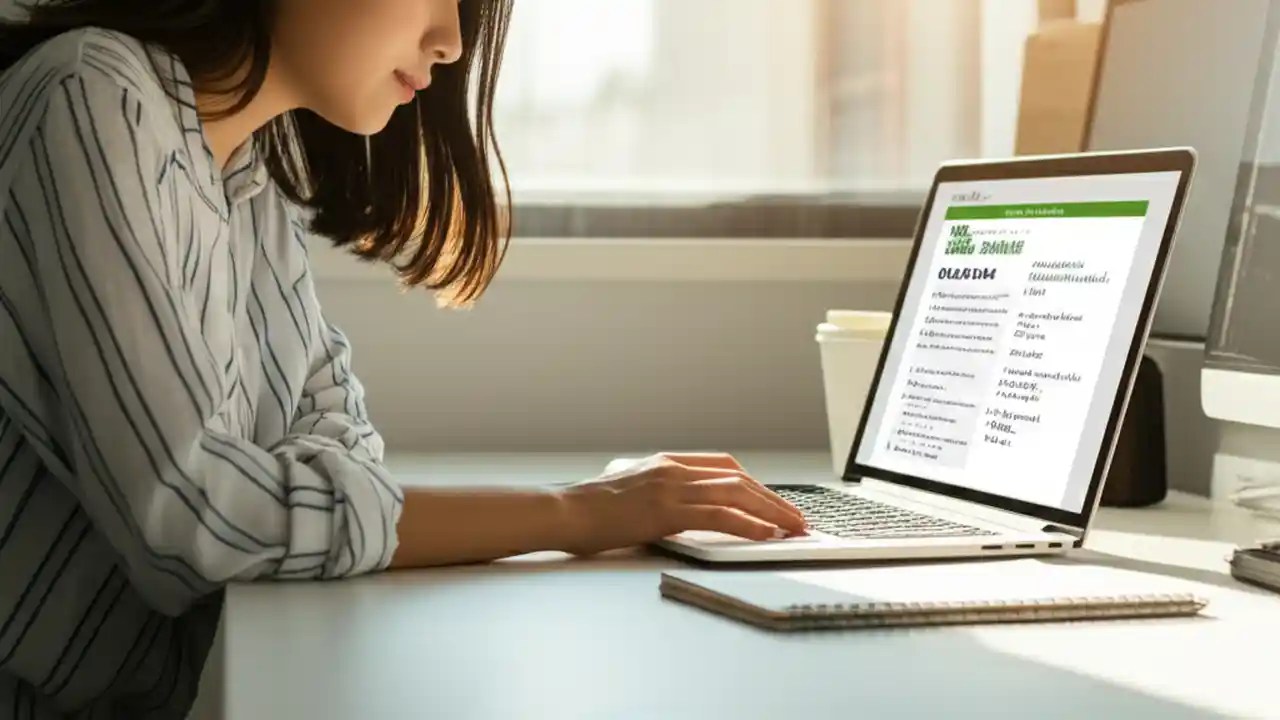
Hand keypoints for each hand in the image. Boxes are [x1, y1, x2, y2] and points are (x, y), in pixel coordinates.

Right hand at [559, 452, 808, 555]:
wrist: (563, 512)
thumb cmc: (590, 510)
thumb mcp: (630, 492)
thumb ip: (659, 495)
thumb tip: (684, 512)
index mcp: (665, 462)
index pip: (724, 466)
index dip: (754, 484)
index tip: (772, 501)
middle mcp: (672, 468)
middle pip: (738, 478)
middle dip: (773, 498)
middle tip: (796, 517)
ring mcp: (670, 487)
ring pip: (736, 493)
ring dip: (771, 511)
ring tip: (793, 528)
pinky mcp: (665, 510)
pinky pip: (719, 515)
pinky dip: (748, 524)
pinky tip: (765, 534)